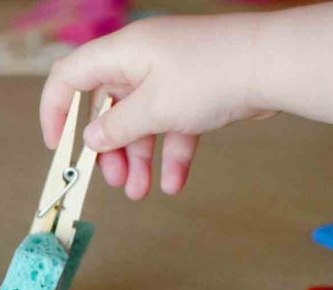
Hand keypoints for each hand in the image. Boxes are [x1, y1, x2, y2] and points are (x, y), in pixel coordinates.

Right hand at [40, 15, 272, 198]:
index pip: (69, 77)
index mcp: (122, 53)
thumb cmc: (212, 76)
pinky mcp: (196, 91)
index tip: (59, 148)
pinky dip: (171, 153)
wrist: (277, 65)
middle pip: (107, 108)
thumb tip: (90, 139)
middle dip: (107, 149)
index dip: (56, 112)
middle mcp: (142, 61)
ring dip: (137, 159)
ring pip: (141, 122)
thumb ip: (115, 128)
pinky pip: (172, 125)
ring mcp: (170, 76)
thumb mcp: (154, 109)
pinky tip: (174, 183)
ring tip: (140, 193)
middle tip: (111, 180)